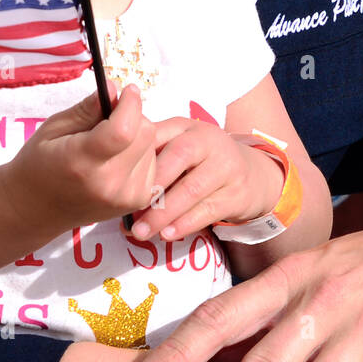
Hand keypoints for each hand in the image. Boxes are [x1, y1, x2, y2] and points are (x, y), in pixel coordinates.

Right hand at [5, 83, 156, 235]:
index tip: (126, 90)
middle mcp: (109, 184)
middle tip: (111, 118)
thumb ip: (86, 110)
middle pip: (145, 134)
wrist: (37, 210)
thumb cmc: (40, 165)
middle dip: (133, 116)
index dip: (130, 104)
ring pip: (153, 146)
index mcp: (82, 163)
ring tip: (110, 143)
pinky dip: (142, 152)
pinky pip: (155, 163)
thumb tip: (114, 88)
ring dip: (138, 136)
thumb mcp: (53, 129)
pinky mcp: (137, 201)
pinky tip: (119, 157)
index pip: (123, 130)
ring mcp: (126, 197)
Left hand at [127, 118, 283, 244]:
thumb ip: (151, 147)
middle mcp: (210, 142)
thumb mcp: (179, 142)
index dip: (141, 157)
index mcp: (188, 127)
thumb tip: (112, 160)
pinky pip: (208, 211)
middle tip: (127, 210)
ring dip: (164, 213)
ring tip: (140, 231)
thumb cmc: (201, 158)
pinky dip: (185, 223)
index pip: (161, 136)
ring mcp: (227, 168)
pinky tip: (166, 234)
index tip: (118, 177)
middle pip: (179, 159)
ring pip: (192, 190)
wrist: (250, 172)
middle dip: (152, 187)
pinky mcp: (236, 194)